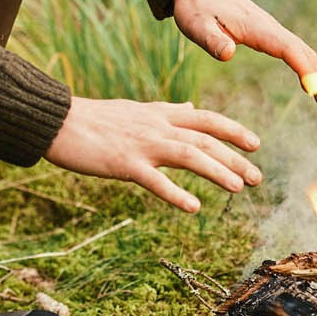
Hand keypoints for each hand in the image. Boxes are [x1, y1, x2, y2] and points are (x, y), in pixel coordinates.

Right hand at [43, 96, 262, 212]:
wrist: (59, 121)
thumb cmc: (95, 119)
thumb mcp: (135, 109)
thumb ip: (165, 111)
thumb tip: (189, 107)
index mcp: (159, 114)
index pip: (205, 118)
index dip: (232, 130)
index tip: (255, 143)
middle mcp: (157, 126)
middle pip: (204, 139)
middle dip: (234, 157)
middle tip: (257, 177)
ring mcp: (142, 144)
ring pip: (189, 155)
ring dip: (216, 171)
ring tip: (238, 188)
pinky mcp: (125, 163)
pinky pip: (155, 180)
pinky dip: (176, 193)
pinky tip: (193, 208)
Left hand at [172, 0, 316, 107]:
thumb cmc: (196, 7)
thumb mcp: (197, 25)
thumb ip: (212, 40)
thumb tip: (228, 54)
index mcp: (257, 27)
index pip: (289, 49)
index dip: (306, 69)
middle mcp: (270, 27)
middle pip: (304, 52)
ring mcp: (271, 29)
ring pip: (302, 51)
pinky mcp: (267, 33)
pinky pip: (294, 50)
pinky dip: (309, 66)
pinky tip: (314, 84)